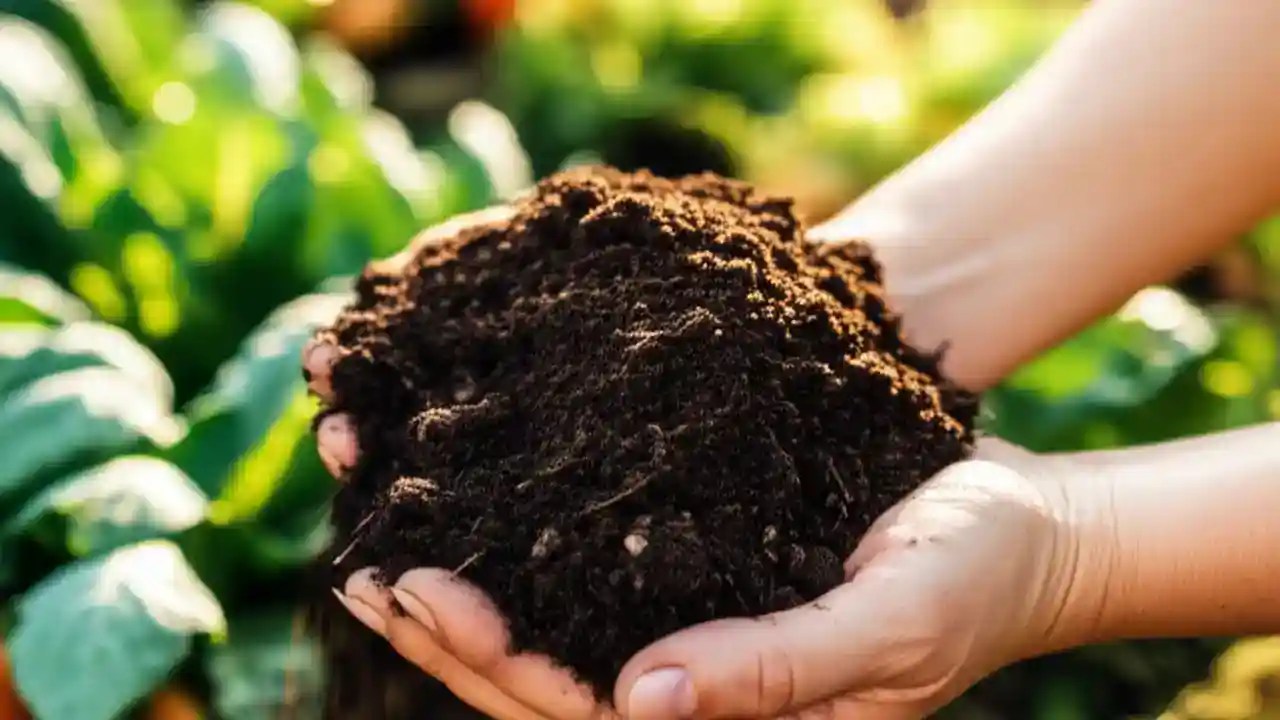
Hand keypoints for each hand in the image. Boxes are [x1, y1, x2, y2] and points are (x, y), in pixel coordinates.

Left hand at [308, 212, 1105, 719]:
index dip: (491, 661)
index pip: (584, 716)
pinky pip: (593, 562)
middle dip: (450, 630)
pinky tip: (479, 485)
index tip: (413, 588)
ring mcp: (693, 630)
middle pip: (543, 680)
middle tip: (365, 562)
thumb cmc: (973, 576)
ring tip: (387, 523)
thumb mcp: (890, 623)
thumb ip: (776, 672)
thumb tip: (641, 703)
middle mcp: (696, 689)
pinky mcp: (699, 572)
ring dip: (472, 579)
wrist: (1024, 522)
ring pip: (556, 623)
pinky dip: (528, 530)